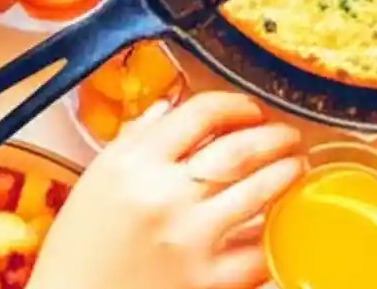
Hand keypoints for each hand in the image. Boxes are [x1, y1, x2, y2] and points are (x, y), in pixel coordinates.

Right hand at [29, 93, 304, 288]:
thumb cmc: (80, 246)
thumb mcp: (96, 181)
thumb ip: (135, 140)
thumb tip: (171, 107)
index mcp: (133, 164)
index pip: (201, 114)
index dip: (237, 105)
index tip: (251, 110)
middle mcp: (164, 195)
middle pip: (240, 149)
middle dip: (275, 136)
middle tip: (288, 136)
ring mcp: (189, 239)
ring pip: (260, 191)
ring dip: (287, 174)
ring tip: (296, 167)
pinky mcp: (206, 281)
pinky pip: (259, 250)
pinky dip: (278, 232)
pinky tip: (285, 219)